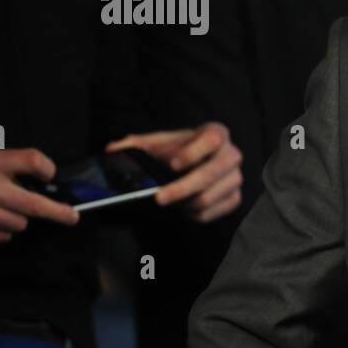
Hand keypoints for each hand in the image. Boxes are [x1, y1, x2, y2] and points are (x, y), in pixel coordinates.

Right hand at [0, 149, 78, 242]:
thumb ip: (10, 168)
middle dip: (60, 212)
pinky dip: (0, 231)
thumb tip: (43, 183)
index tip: (52, 177)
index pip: (33, 160)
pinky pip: (3, 236)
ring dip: (17, 219)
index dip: (48, 169)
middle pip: (36, 204)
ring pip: (20, 223)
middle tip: (72, 216)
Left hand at [106, 123, 241, 222]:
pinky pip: (213, 212)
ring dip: (184, 203)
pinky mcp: (235, 197)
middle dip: (182, 188)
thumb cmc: (179, 150)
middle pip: (211, 173)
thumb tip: (112, 150)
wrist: (198, 163)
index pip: (212, 140)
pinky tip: (181, 209)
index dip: (194, 152)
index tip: (172, 164)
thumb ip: (137, 144)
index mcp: (216, 133)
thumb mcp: (160, 143)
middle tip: (158, 198)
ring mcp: (235, 178)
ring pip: (210, 196)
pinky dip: (193, 215)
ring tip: (167, 202)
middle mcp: (231, 155)